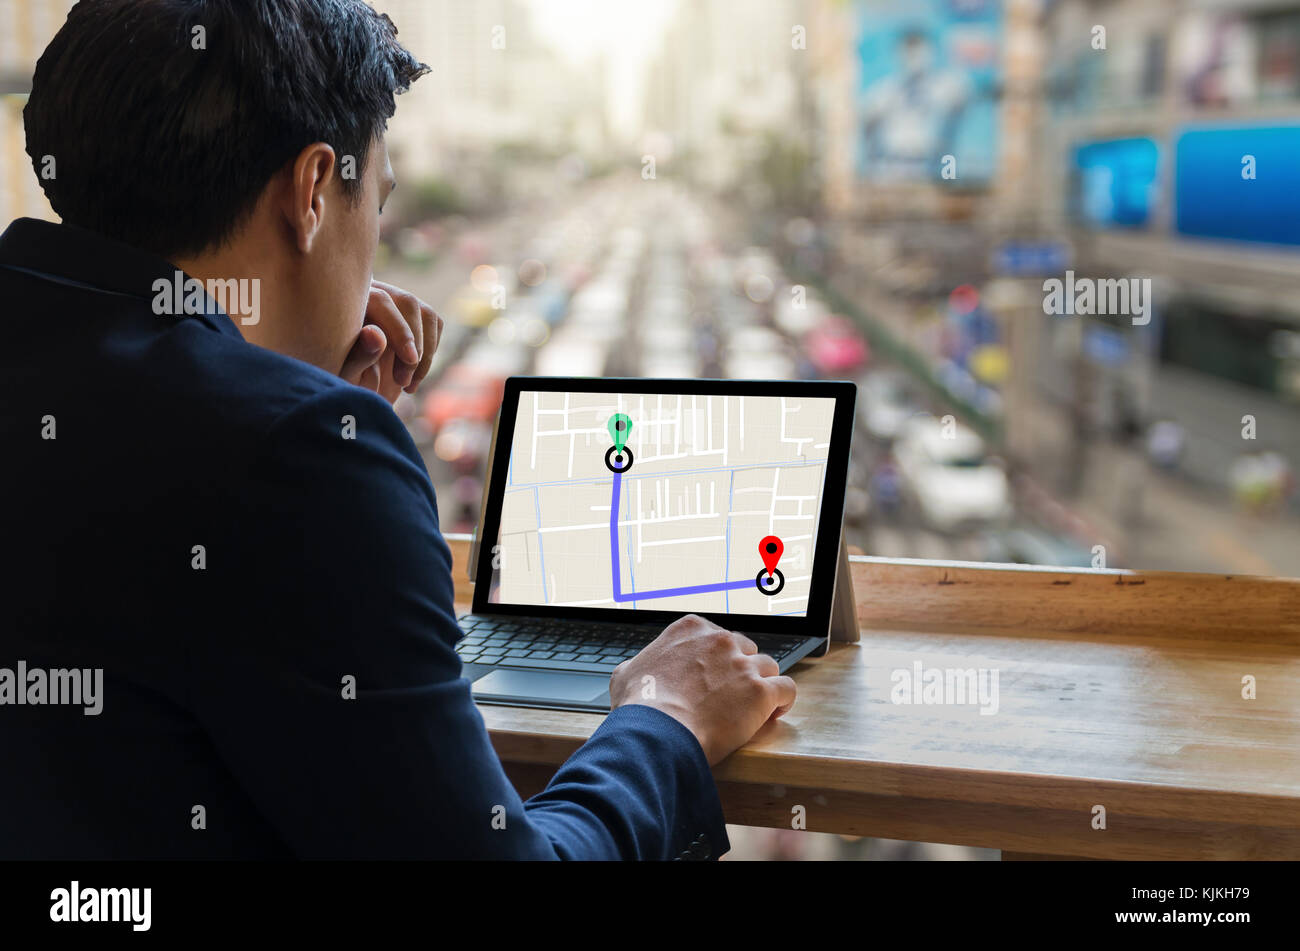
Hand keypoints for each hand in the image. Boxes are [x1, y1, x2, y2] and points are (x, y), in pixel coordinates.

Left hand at [340, 279, 442, 402]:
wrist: (344, 381)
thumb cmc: (338, 375)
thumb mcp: (343, 370)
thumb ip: (358, 354)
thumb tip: (376, 334)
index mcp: (348, 300)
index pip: (382, 301)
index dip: (399, 330)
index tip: (410, 360)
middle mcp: (371, 291)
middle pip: (407, 303)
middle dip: (414, 344)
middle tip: (403, 381)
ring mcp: (393, 300)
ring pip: (426, 313)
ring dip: (426, 351)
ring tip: (407, 384)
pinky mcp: (411, 315)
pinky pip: (433, 324)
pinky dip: (430, 351)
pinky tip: (414, 376)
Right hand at [608, 614, 795, 765]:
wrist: (659, 731)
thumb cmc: (640, 707)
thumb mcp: (626, 674)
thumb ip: (639, 665)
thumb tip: (636, 671)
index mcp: (690, 629)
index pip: (716, 637)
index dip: (718, 659)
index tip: (714, 677)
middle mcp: (720, 640)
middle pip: (745, 649)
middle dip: (740, 670)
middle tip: (731, 695)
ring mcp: (742, 664)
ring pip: (768, 667)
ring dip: (762, 684)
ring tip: (754, 706)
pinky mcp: (761, 691)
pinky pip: (786, 688)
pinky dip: (783, 700)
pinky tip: (775, 711)